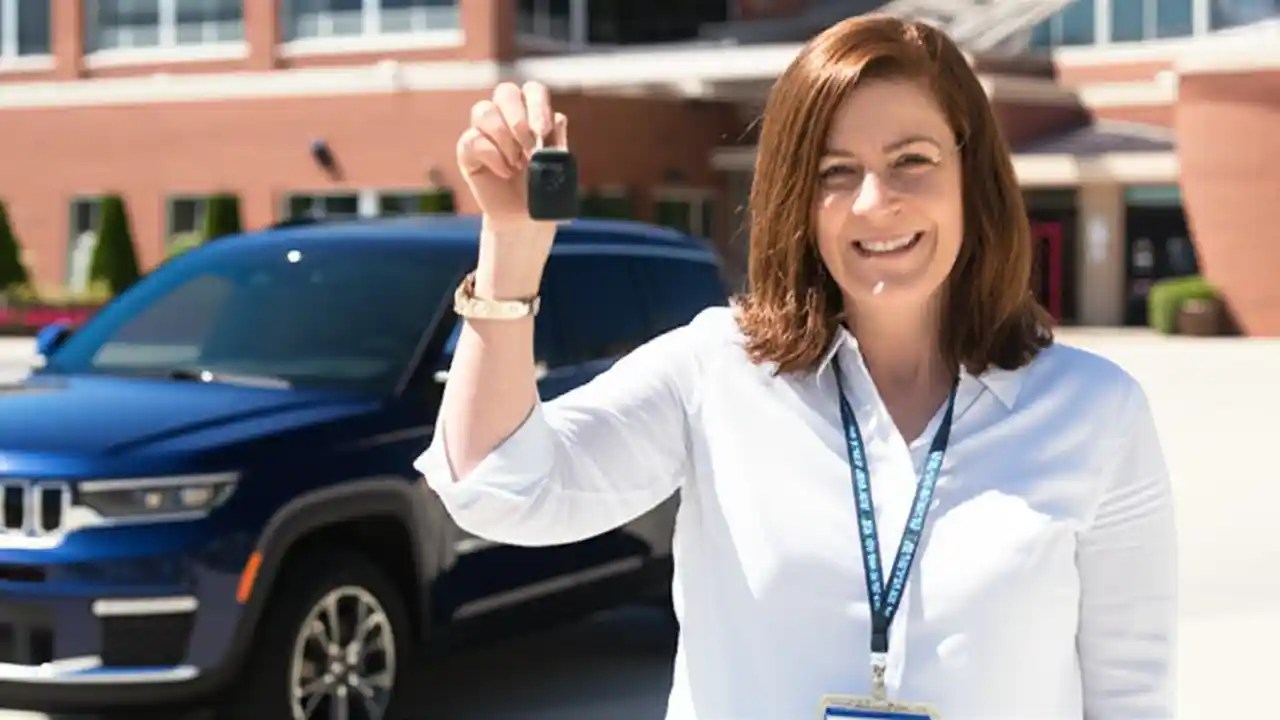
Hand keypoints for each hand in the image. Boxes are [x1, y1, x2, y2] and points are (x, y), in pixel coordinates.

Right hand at [457, 81, 568, 235]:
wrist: (525, 217)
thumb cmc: (543, 187)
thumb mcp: (558, 164)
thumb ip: (558, 140)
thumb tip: (557, 119)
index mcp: (532, 113)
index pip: (533, 90)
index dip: (537, 105)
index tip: (543, 131)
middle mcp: (506, 116)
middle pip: (505, 91)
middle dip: (518, 119)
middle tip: (529, 149)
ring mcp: (484, 131)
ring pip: (484, 110)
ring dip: (504, 137)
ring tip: (517, 164)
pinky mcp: (468, 150)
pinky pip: (472, 139)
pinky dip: (492, 157)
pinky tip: (505, 172)